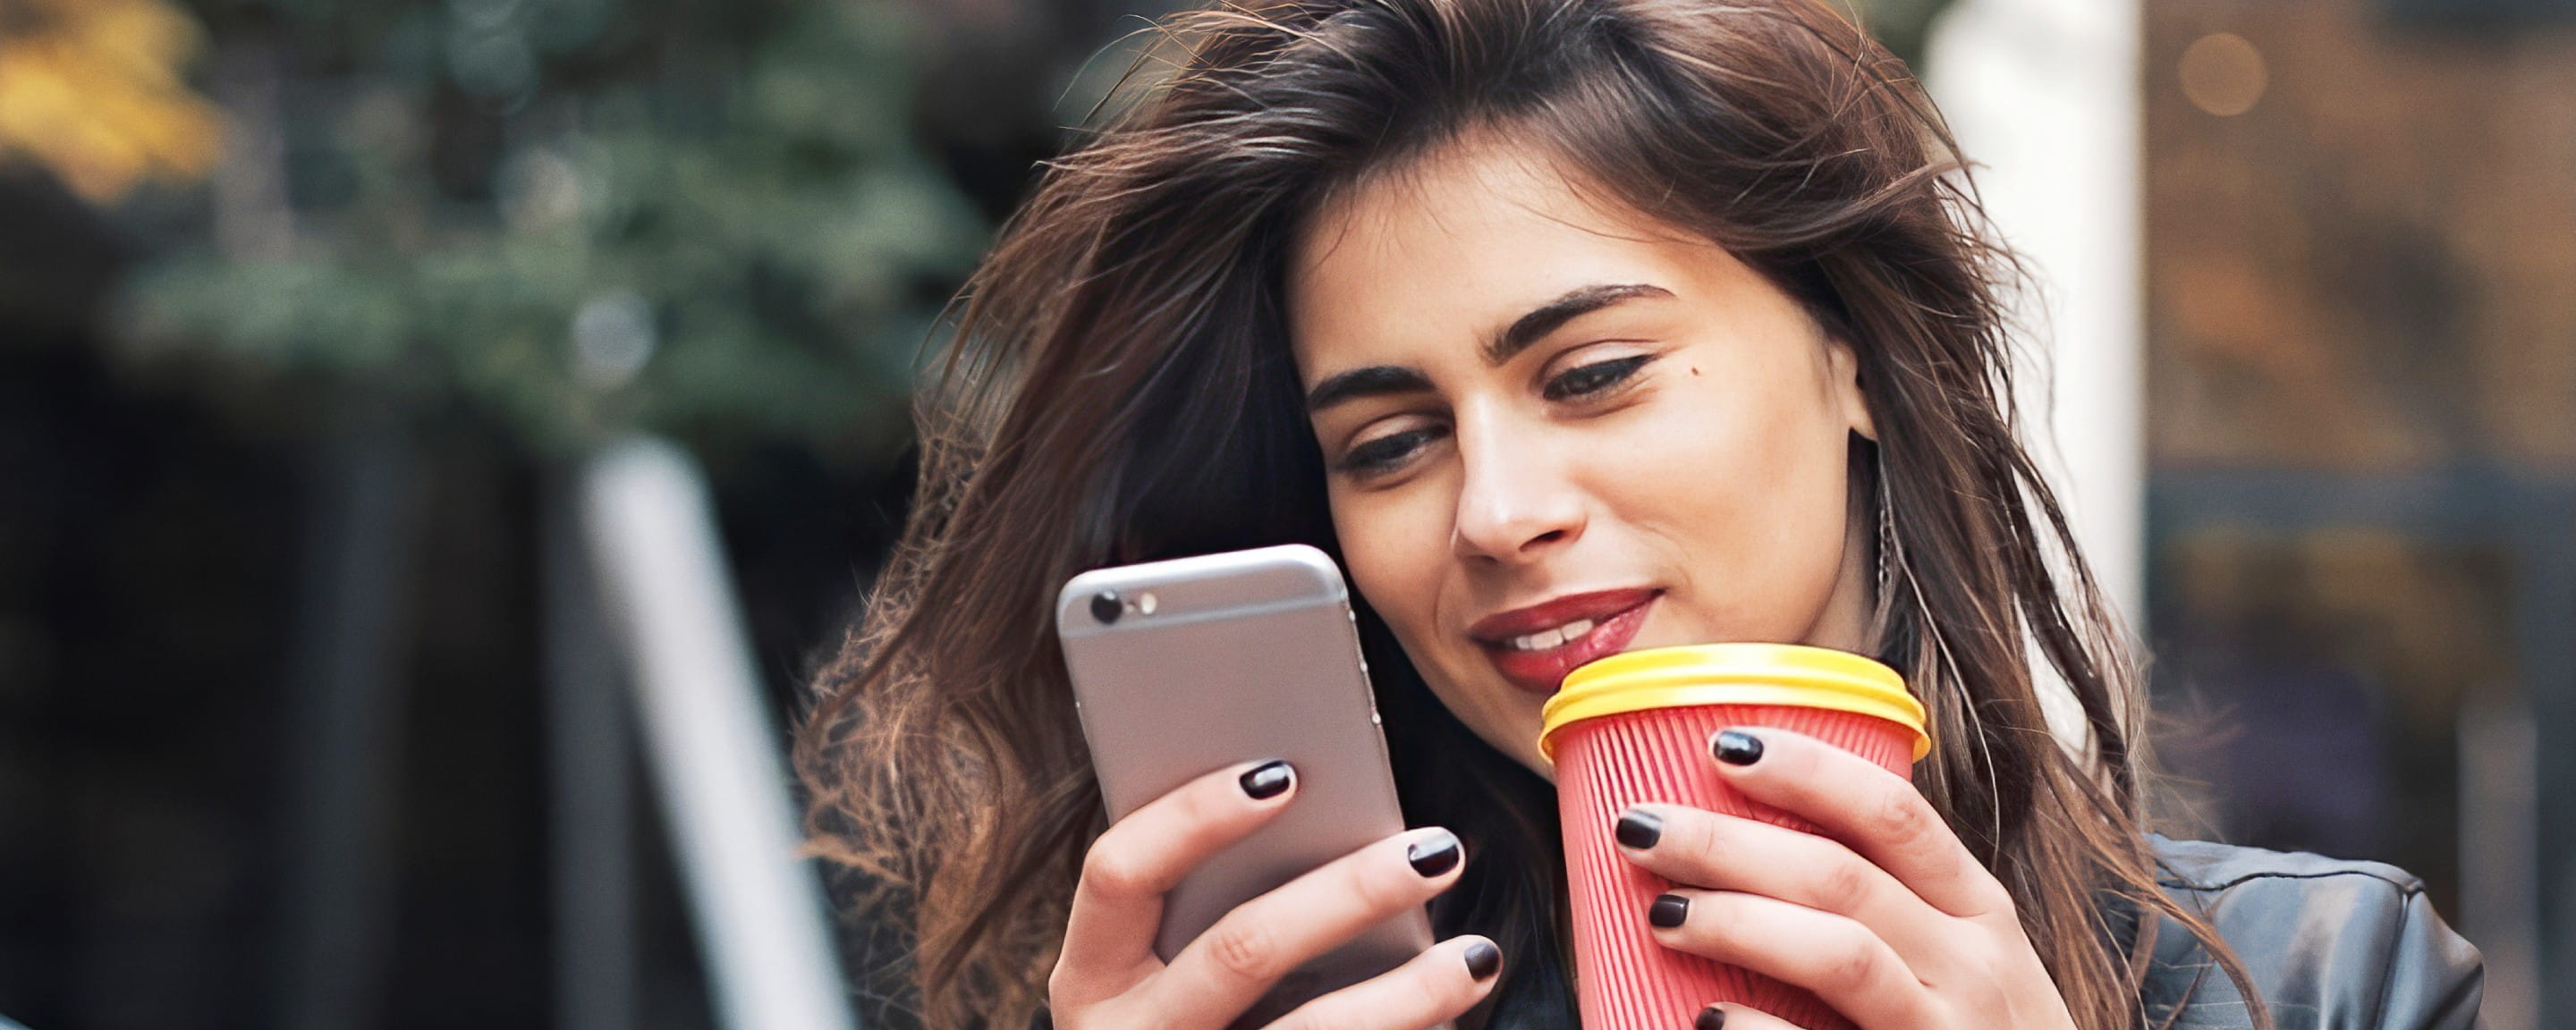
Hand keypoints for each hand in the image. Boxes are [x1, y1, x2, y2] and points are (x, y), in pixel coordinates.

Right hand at [1049, 760, 1502, 1029]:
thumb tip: (1314, 802)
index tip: (1285, 771)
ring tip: (1475, 955)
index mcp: (1091, 973)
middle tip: (1433, 850)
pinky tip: (1451, 1009)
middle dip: (1347, 893)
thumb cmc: (1173, 1019)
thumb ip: (1205, 900)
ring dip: (1407, 992)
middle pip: (1240, 950)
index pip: (1119, 871)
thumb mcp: (1156, 966)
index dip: (1194, 816)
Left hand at [1614, 729, 2078, 1029]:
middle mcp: (1975, 970)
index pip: (1895, 815)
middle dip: (1729, 843)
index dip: (1808, 771)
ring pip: (1840, 954)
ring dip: (1738, 923)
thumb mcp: (1970, 968)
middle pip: (1841, 878)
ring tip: (1662, 913)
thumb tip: (1761, 849)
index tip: (1725, 745)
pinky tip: (1706, 1019)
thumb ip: (1898, 911)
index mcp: (1982, 916)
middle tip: (1642, 828)